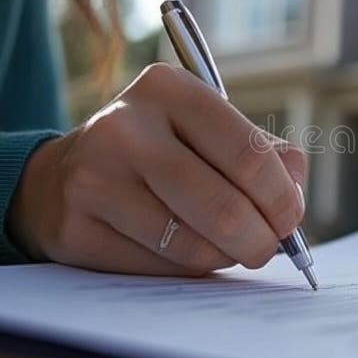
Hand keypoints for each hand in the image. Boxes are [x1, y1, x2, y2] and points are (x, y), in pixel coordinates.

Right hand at [6, 63, 306, 275]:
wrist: (64, 176)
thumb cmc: (160, 151)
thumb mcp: (207, 129)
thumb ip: (262, 153)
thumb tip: (294, 190)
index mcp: (170, 89)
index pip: (248, 154)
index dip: (281, 198)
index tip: (290, 220)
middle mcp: (126, 127)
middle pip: (225, 207)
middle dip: (261, 239)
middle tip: (267, 248)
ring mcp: (94, 178)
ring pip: (193, 245)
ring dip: (226, 256)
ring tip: (229, 247)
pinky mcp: (75, 228)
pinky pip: (159, 267)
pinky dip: (188, 268)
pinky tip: (186, 250)